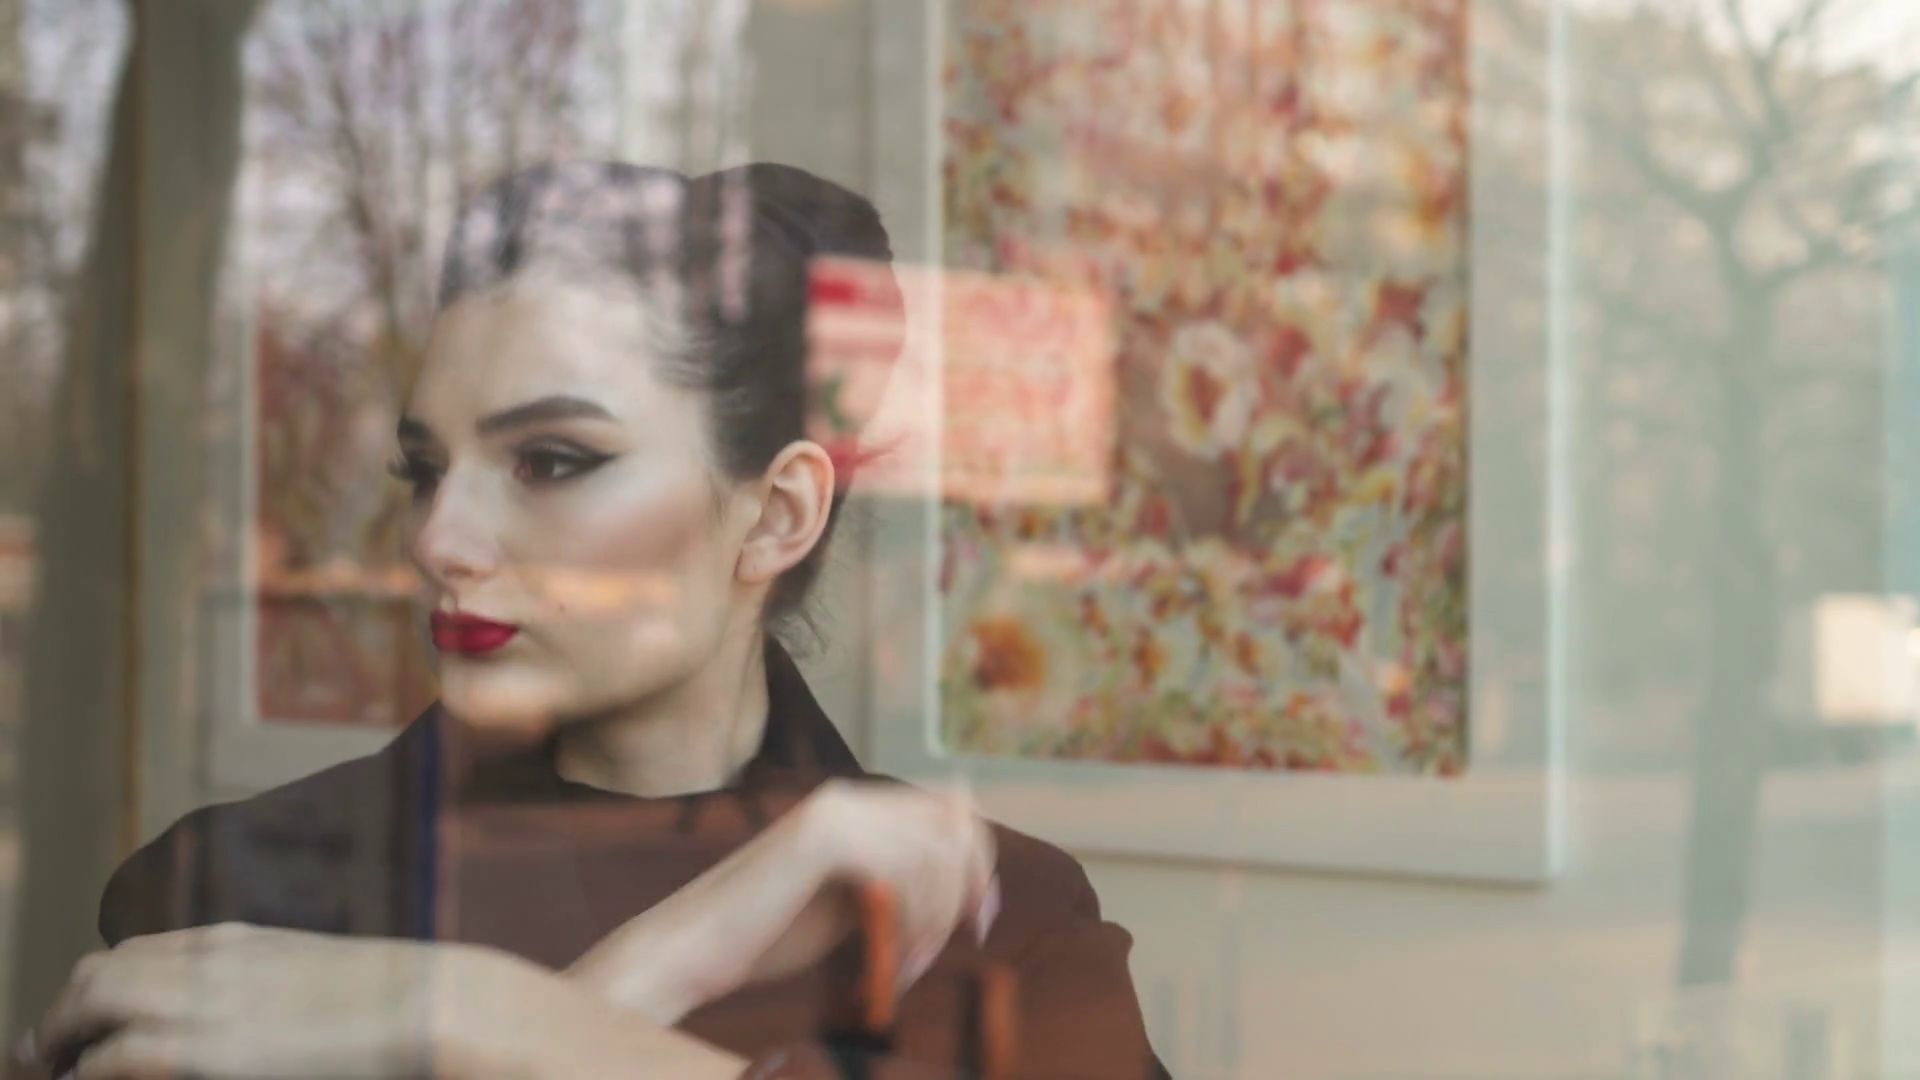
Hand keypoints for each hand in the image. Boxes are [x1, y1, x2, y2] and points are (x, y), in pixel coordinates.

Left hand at [20, 923, 745, 1079]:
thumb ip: (282, 992)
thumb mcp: (331, 984)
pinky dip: (84, 1073)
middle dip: (60, 1017)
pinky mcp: (195, 1049)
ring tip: (52, 1074)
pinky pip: (107, 1059)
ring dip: (56, 1043)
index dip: (100, 994)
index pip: (140, 955)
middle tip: (42, 1060)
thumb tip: (271, 1026)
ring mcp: (203, 1000)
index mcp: (243, 943)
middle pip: (101, 973)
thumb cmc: (410, 1007)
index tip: (84, 1031)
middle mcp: (212, 960)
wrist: (440, 1008)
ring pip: (86, 1004)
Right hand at [569, 779, 999, 1024]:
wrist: (693, 949)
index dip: (978, 860)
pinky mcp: (821, 841)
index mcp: (854, 806)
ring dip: (938, 916)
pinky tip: (894, 965)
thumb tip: (965, 887)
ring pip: (935, 851)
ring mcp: (833, 813)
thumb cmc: (766, 934)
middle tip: (967, 938)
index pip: (949, 810)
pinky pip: (903, 872)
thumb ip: (898, 884)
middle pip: (955, 822)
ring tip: (911, 966)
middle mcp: (848, 797)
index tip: (978, 919)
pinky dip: (914, 924)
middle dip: (970, 884)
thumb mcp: (850, 903)